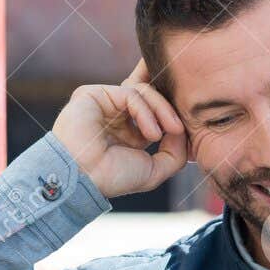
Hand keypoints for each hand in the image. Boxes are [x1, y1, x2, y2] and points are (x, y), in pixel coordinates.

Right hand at [51, 59, 187, 197]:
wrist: (83, 178)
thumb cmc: (113, 178)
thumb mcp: (155, 170)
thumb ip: (175, 152)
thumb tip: (181, 130)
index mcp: (127, 132)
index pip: (155, 111)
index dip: (173, 116)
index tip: (187, 131)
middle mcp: (115, 115)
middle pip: (151, 96)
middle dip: (170, 107)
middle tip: (182, 127)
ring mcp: (104, 103)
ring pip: (144, 91)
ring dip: (162, 111)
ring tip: (170, 132)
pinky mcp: (94, 94)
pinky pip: (131, 94)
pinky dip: (146, 112)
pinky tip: (152, 133)